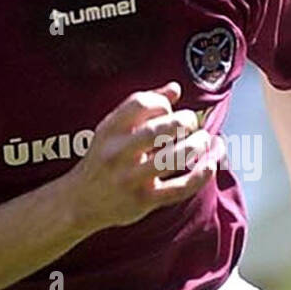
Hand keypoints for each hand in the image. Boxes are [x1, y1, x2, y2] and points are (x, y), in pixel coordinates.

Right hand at [67, 82, 220, 231]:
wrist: (79, 201)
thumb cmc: (103, 159)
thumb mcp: (113, 129)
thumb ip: (142, 106)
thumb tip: (175, 88)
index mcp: (110, 130)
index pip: (141, 103)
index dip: (163, 102)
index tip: (169, 110)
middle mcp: (118, 153)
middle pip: (160, 129)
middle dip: (186, 121)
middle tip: (192, 123)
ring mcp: (131, 178)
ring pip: (173, 158)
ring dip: (197, 146)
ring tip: (205, 140)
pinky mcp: (144, 200)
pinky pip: (180, 188)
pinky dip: (201, 175)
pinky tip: (211, 164)